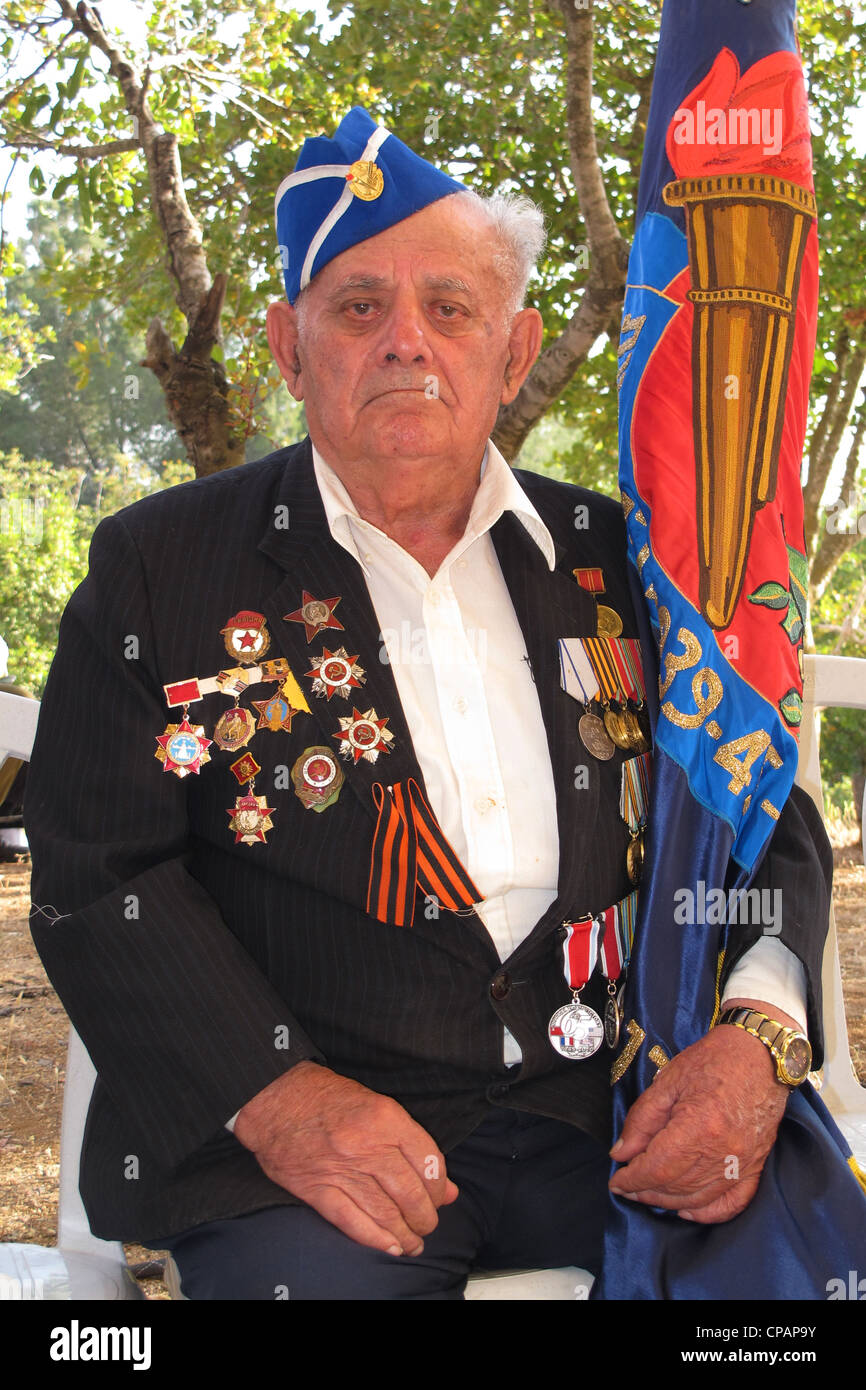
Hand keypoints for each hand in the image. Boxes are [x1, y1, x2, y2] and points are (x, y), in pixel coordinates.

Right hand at [233, 1062, 458, 1255]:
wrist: (275, 1097)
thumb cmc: (329, 1098)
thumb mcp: (377, 1106)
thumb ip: (413, 1145)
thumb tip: (445, 1187)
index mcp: (385, 1118)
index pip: (429, 1162)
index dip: (439, 1187)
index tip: (439, 1196)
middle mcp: (366, 1145)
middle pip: (410, 1193)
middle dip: (425, 1217)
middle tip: (427, 1224)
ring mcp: (340, 1169)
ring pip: (384, 1213)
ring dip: (405, 1234)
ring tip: (413, 1242)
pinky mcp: (316, 1188)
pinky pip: (352, 1221)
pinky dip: (374, 1239)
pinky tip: (390, 1246)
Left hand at [608, 998, 796, 1221]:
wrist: (761, 1054)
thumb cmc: (713, 1060)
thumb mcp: (668, 1081)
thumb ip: (642, 1120)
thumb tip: (621, 1154)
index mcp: (697, 1127)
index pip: (657, 1169)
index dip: (633, 1180)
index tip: (616, 1181)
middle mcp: (722, 1152)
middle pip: (676, 1187)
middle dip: (646, 1191)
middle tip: (627, 1186)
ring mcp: (743, 1163)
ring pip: (699, 1199)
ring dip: (669, 1202)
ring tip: (648, 1194)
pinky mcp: (756, 1165)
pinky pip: (733, 1202)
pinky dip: (708, 1212)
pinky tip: (688, 1210)